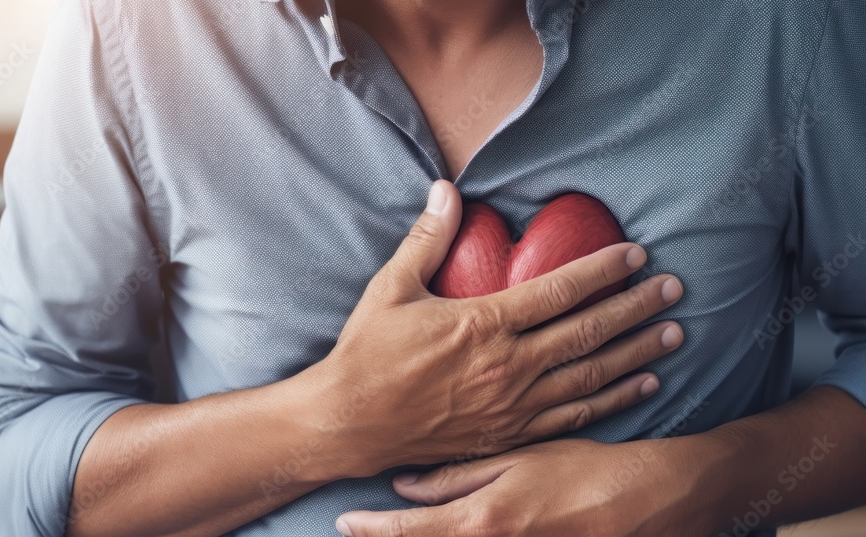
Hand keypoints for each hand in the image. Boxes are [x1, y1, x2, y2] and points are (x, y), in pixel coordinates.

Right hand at [306, 181, 683, 476]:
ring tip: (673, 334)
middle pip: (588, 332)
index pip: (558, 290)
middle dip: (636, 307)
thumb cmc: (367, 354)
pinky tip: (641, 385)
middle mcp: (508, 365)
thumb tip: (447, 190)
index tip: (635, 255)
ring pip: (591, 376)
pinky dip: (613, 399)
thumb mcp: (392, 288)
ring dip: (636, 352)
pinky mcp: (510, 433)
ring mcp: (513, 404)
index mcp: (483, 324)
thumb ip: (427, 239)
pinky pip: (574, 417)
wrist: (350, 424)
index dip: (602, 270)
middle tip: (674, 288)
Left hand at [336, 438, 709, 536]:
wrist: (649, 500)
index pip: (412, 531)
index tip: (344, 522)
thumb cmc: (584, 470)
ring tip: (396, 527)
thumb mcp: (519, 461)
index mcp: (484, 520)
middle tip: (359, 528)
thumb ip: (460, 477)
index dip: (373, 529)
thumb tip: (405, 485)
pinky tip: (446, 529)